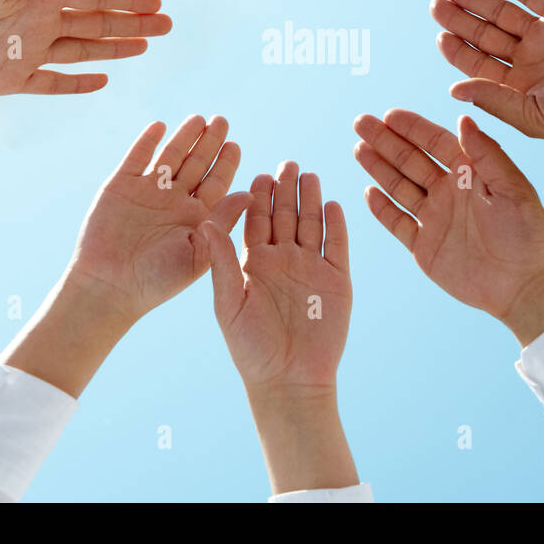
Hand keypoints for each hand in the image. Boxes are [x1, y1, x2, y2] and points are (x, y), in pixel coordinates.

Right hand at [66, 115, 250, 323]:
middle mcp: (174, 201)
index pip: (216, 183)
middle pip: (196, 164)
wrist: (109, 287)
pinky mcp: (120, 186)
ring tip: (198, 119)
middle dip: (209, 143)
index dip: (225, 164)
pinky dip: (147, 142)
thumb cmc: (157, 280)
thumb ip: (223, 222)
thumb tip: (249, 196)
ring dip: (183, 137)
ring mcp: (147, 191)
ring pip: (170, 156)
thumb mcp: (199, 254)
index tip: (235, 145)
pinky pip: (136, 158)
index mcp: (196, 217)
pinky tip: (160, 126)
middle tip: (222, 121)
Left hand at [195, 162, 359, 493]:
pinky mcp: (336, 280)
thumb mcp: (228, 303)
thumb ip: (221, 262)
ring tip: (310, 175)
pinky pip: (337, 246)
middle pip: (286, 216)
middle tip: (288, 163)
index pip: (257, 221)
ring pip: (312, 224)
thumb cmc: (251, 348)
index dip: (259, 197)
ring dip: (311, 200)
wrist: (288, 380)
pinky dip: (336, 226)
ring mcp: (311, 267)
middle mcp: (283, 259)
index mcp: (255, 262)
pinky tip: (334, 205)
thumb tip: (206, 223)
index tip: (258, 174)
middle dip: (287, 190)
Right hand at [353, 109, 543, 344]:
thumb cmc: (528, 236)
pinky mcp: (425, 246)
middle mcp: (450, 192)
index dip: (413, 128)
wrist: (524, 288)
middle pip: (411, 161)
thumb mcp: (514, 191)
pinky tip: (368, 191)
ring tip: (359, 148)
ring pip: (399, 187)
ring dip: (379, 167)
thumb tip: (464, 118)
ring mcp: (435, 218)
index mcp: (472, 175)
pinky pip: (398, 223)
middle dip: (386, 141)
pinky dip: (382, 208)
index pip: (437, 143)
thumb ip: (488, 155)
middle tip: (361, 121)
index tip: (390, 115)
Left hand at [434, 0, 543, 146]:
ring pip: (502, 13)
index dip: (457, 50)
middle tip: (436, 5)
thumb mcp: (532, 116)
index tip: (440, 36)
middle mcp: (527, 58)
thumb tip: (453, 90)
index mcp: (517, 86)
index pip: (477, 64)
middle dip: (459, 20)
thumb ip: (493, 99)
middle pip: (484, 35)